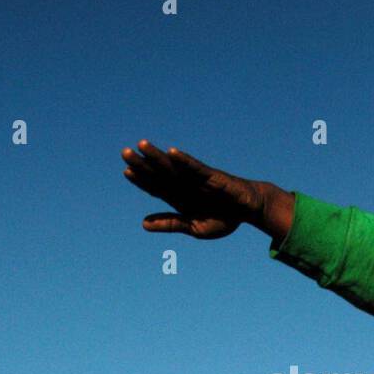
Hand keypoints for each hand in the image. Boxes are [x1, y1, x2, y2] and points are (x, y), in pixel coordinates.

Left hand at [120, 140, 292, 243]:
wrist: (248, 210)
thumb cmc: (223, 218)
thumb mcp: (194, 227)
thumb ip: (171, 224)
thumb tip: (143, 224)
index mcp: (178, 197)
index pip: (155, 186)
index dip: (141, 179)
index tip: (126, 171)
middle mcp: (184, 185)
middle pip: (159, 173)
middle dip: (142, 163)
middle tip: (124, 152)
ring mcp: (196, 179)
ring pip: (173, 166)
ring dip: (157, 156)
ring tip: (141, 145)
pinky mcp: (210, 176)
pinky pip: (195, 167)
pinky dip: (183, 160)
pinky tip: (171, 152)